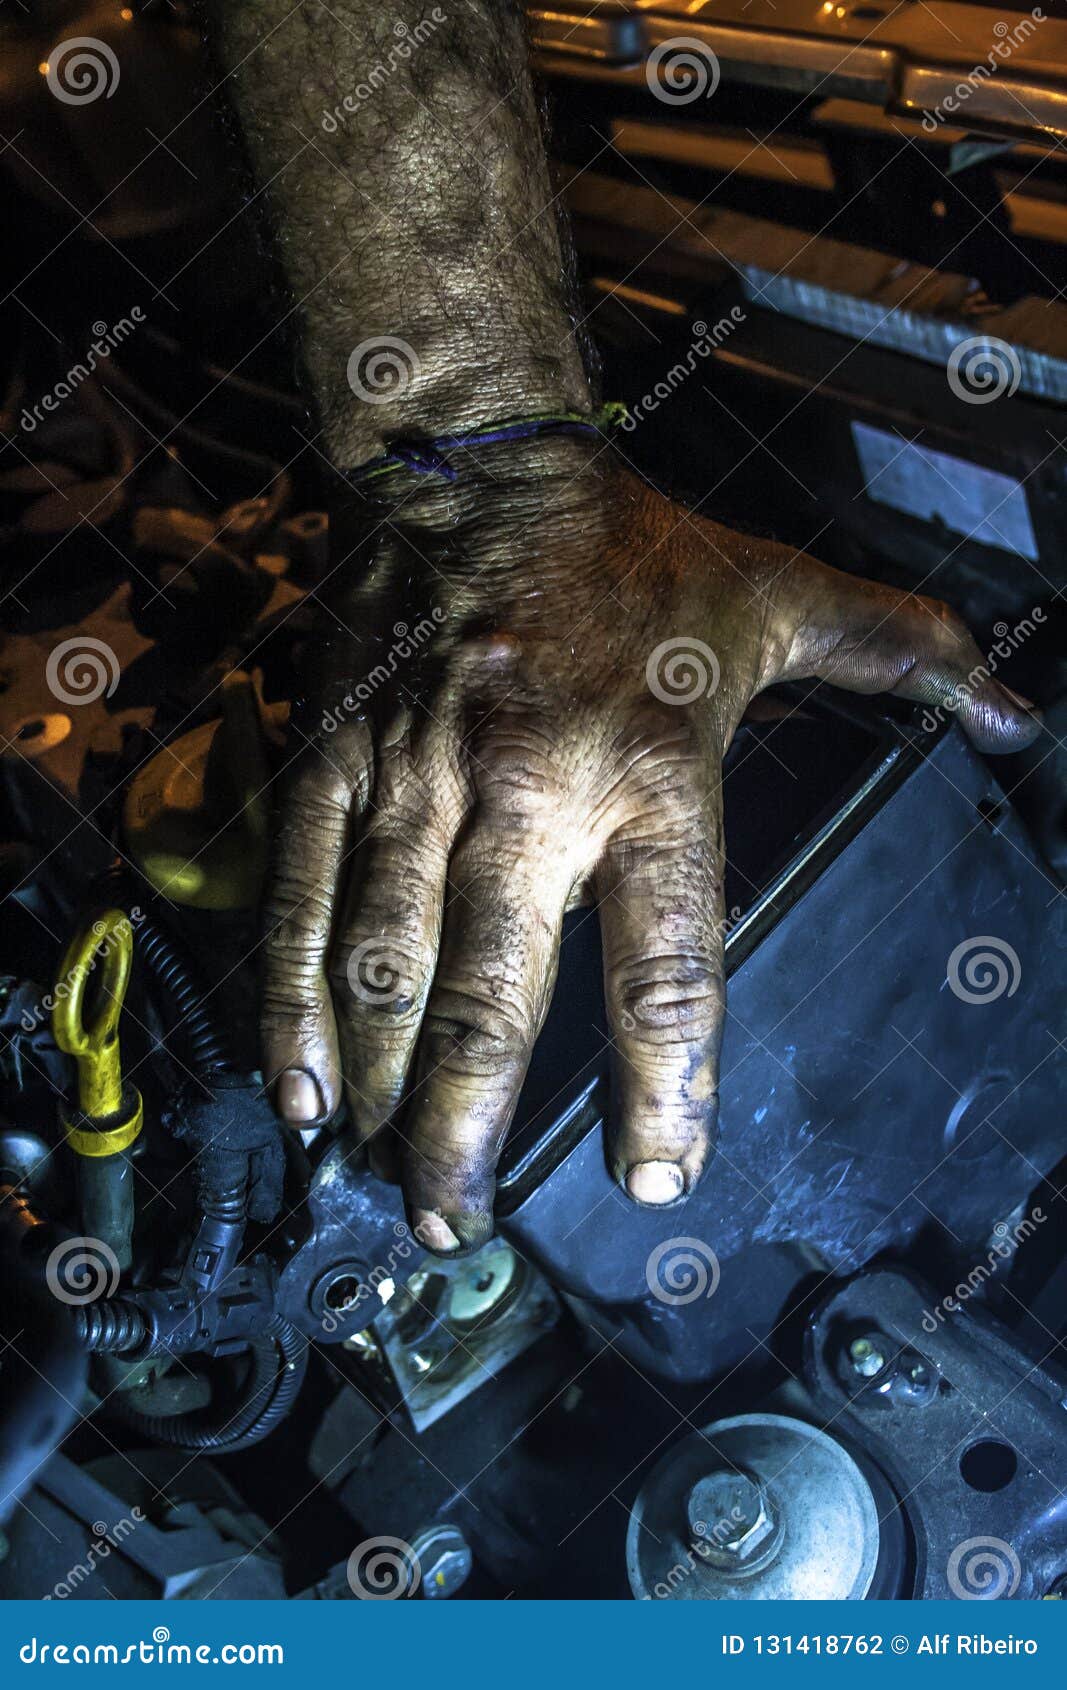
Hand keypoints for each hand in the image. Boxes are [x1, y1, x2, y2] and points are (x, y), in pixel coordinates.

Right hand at [261, 458, 1039, 1251]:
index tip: (656, 1176)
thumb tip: (1020, 711)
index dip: (662, 1085)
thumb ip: (903, 653)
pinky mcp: (339, 761)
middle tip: (458, 1222)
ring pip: (386, 960)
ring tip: (384, 1178)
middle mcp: (530, 789)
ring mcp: (419, 779)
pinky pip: (306, 897)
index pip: (666, 959)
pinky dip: (295, 998)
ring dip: (381, 1083)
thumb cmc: (634, 555)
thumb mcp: (778, 596)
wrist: (477, 464)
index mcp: (653, 771)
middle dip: (467, 1123)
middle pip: (494, 988)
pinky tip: (300, 1080)